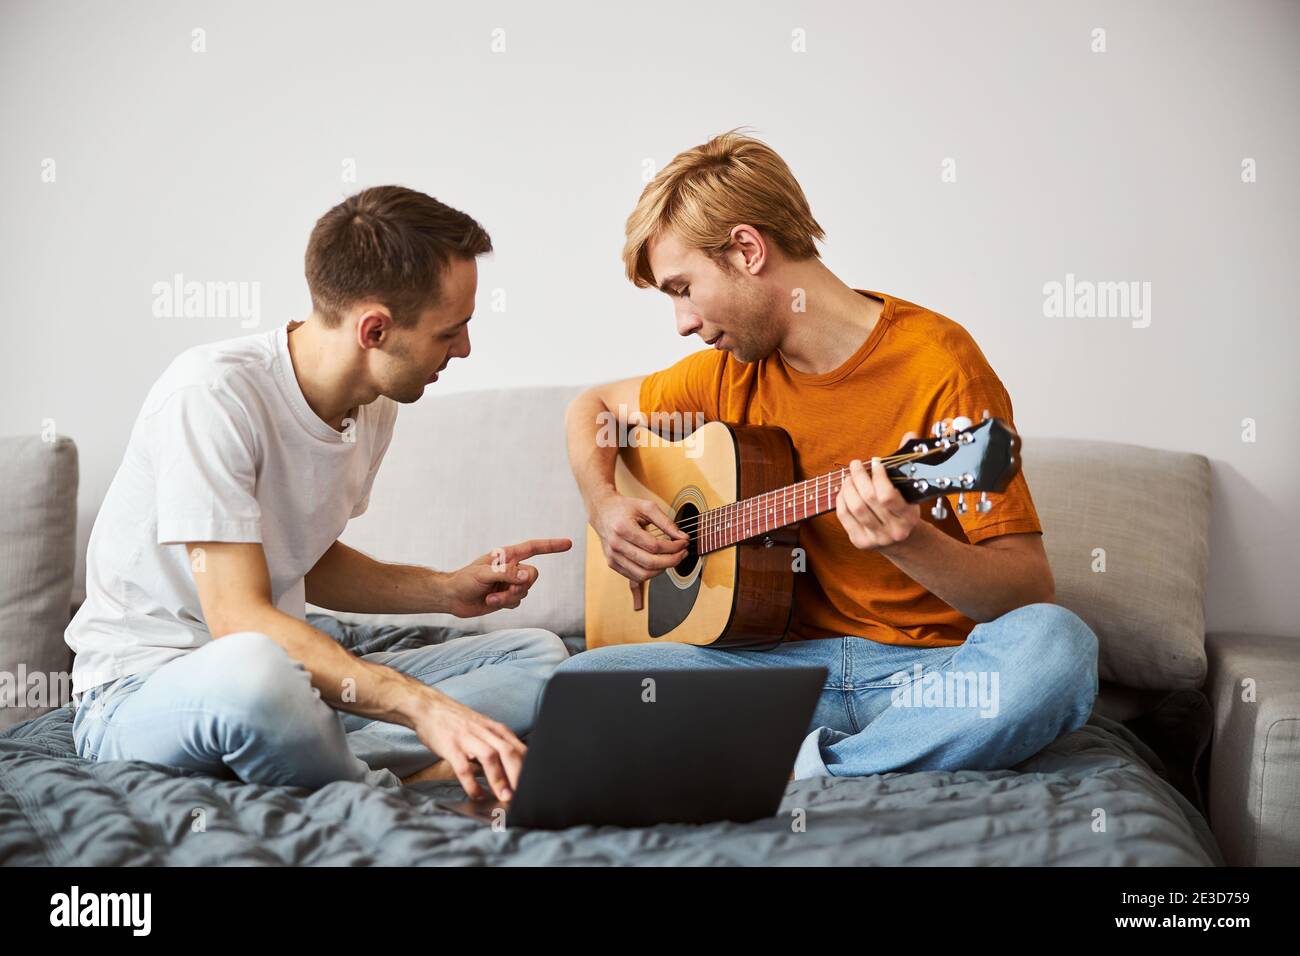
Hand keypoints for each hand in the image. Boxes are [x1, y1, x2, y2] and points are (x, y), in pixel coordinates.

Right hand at [412, 689, 525, 800]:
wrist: (430, 708)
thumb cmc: (459, 723)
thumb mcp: (484, 730)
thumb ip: (499, 746)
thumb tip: (515, 772)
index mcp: (497, 730)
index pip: (520, 749)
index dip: (529, 769)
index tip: (534, 787)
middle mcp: (485, 732)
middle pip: (508, 752)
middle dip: (518, 775)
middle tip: (523, 796)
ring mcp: (468, 738)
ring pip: (489, 757)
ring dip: (499, 778)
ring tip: (504, 797)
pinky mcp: (451, 746)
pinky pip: (463, 767)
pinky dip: (471, 783)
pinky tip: (477, 795)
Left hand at [442, 538, 571, 617]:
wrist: (452, 598)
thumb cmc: (464, 579)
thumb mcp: (484, 574)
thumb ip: (507, 574)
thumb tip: (528, 577)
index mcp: (507, 556)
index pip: (534, 548)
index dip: (551, 546)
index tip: (568, 544)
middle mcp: (511, 568)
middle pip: (533, 575)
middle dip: (521, 584)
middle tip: (506, 588)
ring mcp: (509, 583)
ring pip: (525, 591)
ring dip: (509, 597)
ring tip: (490, 597)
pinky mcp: (506, 598)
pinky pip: (517, 602)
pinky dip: (505, 604)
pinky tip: (490, 602)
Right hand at [590, 492, 687, 610]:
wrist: (603, 511)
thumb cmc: (625, 508)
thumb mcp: (647, 507)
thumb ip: (666, 522)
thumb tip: (683, 537)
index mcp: (623, 528)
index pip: (654, 546)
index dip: (673, 547)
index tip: (683, 543)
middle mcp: (615, 544)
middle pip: (650, 563)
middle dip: (672, 560)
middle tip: (682, 553)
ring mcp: (612, 556)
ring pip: (643, 574)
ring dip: (663, 569)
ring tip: (672, 559)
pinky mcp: (612, 563)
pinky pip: (635, 576)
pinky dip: (650, 572)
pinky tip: (659, 563)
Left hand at [835, 432, 922, 553]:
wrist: (900, 539)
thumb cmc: (904, 507)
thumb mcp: (910, 489)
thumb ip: (908, 463)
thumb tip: (910, 435)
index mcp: (909, 517)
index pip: (887, 496)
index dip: (878, 476)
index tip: (875, 462)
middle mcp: (893, 530)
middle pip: (868, 499)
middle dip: (859, 477)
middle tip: (855, 464)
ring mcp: (876, 538)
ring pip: (855, 507)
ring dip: (848, 487)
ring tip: (849, 476)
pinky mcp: (860, 541)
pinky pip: (844, 516)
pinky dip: (841, 499)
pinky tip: (844, 490)